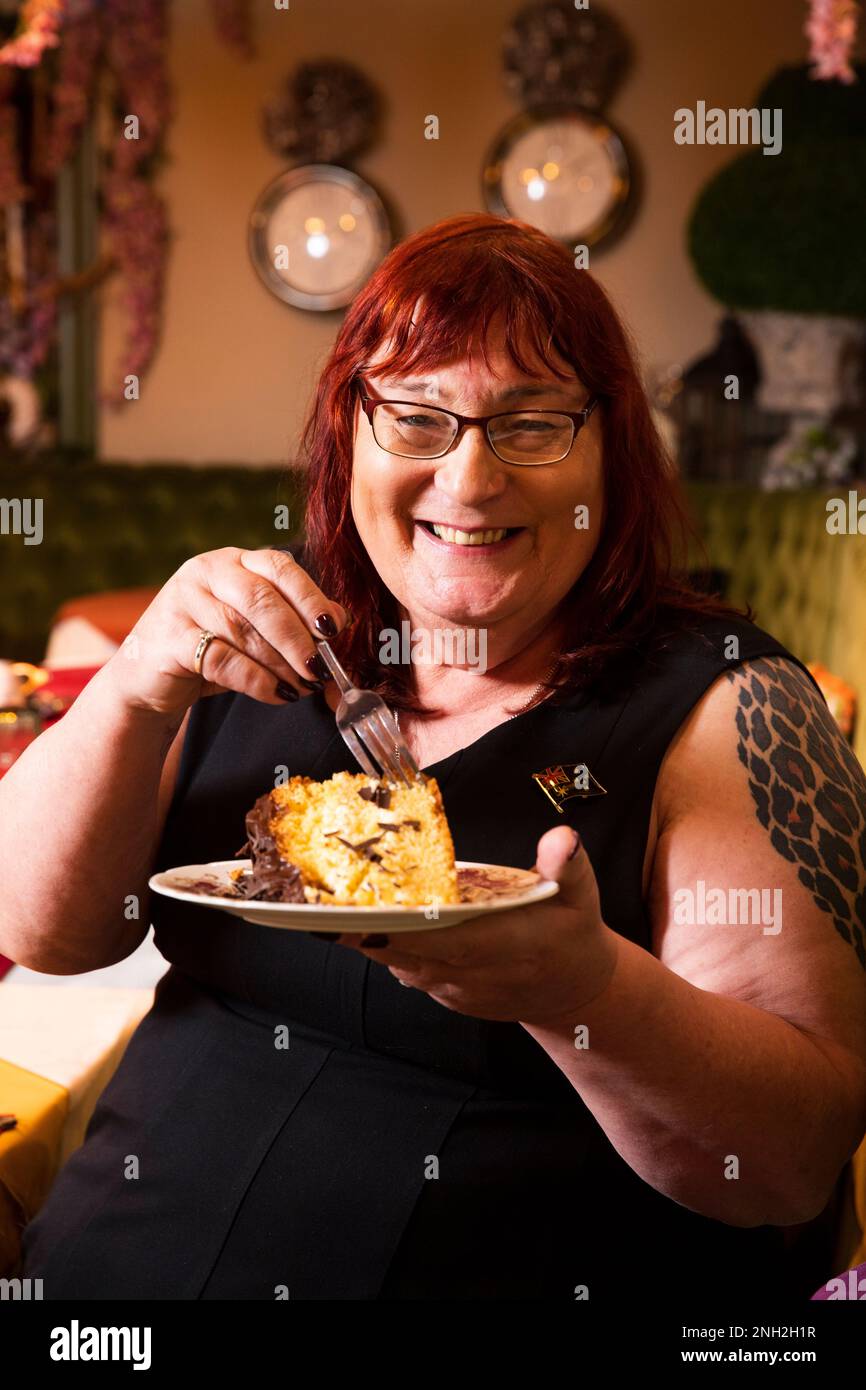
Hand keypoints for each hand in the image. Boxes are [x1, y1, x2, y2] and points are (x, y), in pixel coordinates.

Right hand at [99, 546, 348, 717]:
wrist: (148, 678)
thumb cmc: (212, 649)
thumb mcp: (256, 629)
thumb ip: (296, 619)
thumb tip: (342, 620)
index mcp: (233, 561)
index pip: (279, 567)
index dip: (310, 598)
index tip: (332, 630)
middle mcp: (205, 571)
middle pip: (262, 599)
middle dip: (297, 637)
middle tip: (319, 668)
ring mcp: (182, 602)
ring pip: (243, 631)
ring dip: (281, 664)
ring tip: (303, 686)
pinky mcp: (168, 638)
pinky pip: (221, 659)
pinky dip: (256, 680)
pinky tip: (278, 694)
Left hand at [336, 825, 619, 1027]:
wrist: (575, 992)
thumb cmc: (573, 934)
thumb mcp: (581, 896)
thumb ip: (568, 866)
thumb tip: (561, 837)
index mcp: (510, 946)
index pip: (449, 939)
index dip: (405, 927)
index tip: (365, 910)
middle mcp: (477, 974)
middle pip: (409, 952)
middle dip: (365, 928)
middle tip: (322, 900)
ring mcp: (458, 989)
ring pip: (399, 963)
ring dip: (363, 939)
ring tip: (323, 907)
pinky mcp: (446, 994)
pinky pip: (405, 970)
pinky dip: (379, 948)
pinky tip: (352, 923)